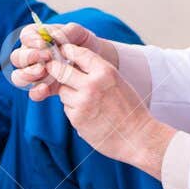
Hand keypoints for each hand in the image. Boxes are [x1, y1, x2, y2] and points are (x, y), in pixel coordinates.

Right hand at [9, 21, 119, 100]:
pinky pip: (32, 92)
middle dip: (28, 57)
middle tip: (45, 57)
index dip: (30, 40)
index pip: (25, 36)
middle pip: (17, 57)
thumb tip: (53, 35)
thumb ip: (68, 31)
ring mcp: (35, 74)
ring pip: (19, 76)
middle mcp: (32, 56)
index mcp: (38, 38)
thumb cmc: (86, 45)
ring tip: (43, 71)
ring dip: (28, 74)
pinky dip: (36, 91)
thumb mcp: (81, 34)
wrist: (98, 64)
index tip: (43, 43)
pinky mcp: (43, 89)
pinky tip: (45, 89)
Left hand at [47, 41, 173, 174]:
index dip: (68, 51)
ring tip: (85, 100)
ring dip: (68, 93)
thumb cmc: (129, 109)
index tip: (62, 51)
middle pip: (61, 71)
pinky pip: (66, 108)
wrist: (137, 136)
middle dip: (56, 70)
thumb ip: (97, 72)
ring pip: (63, 91)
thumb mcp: (118, 81)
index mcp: (105, 72)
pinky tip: (88, 113)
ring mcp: (82, 102)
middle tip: (52, 68)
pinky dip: (73, 109)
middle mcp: (92, 85)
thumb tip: (73, 62)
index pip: (79, 53)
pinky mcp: (76, 118)